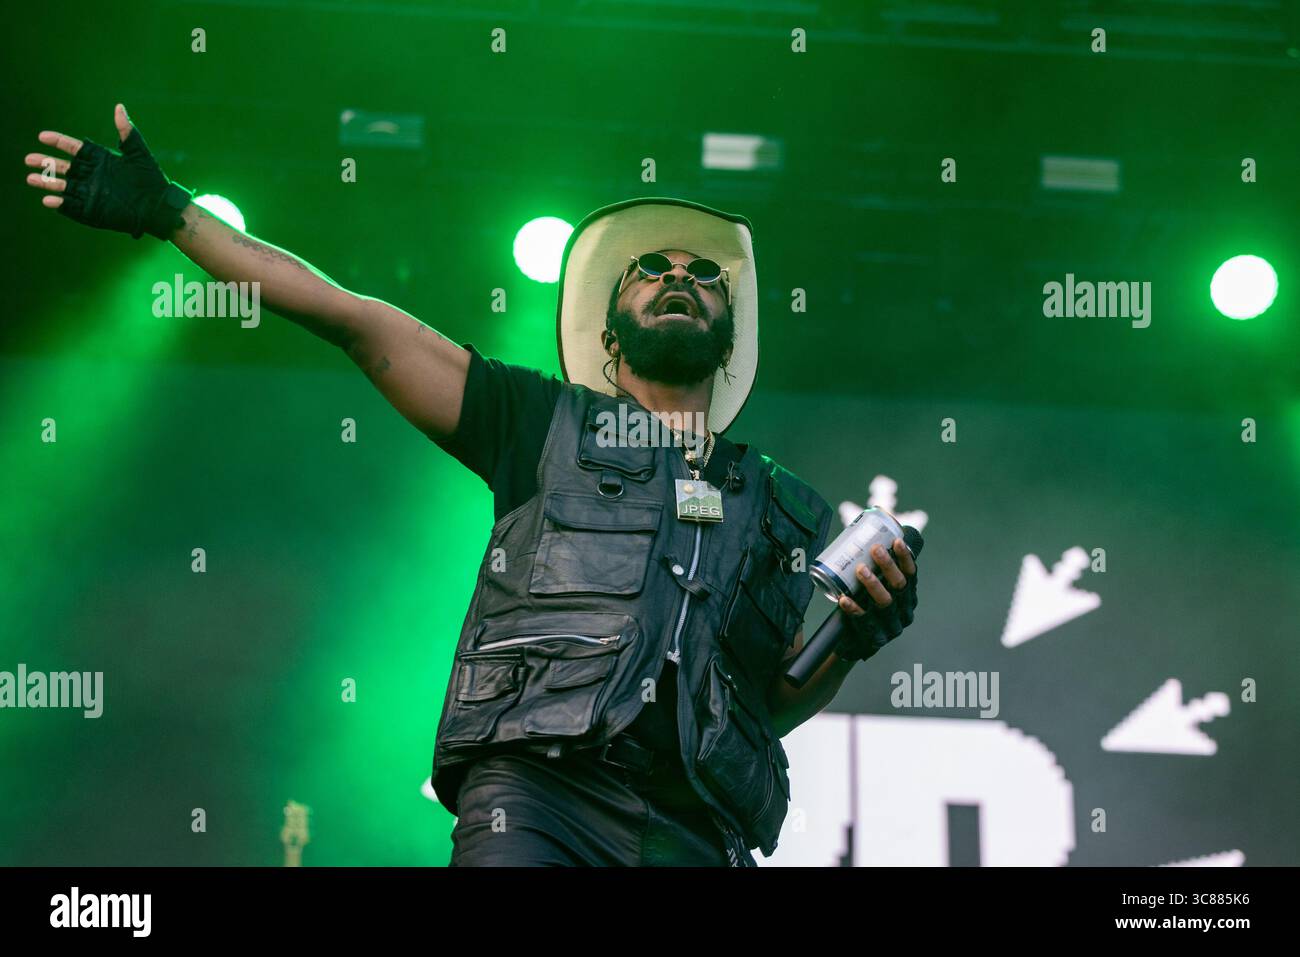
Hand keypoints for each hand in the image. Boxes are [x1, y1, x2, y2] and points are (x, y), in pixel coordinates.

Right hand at [24, 103, 189, 239]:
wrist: (159, 206)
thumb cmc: (151, 179)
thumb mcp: (139, 153)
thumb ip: (127, 132)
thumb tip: (119, 107)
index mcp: (98, 160)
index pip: (73, 148)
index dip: (58, 141)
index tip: (43, 136)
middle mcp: (90, 175)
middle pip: (62, 168)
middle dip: (45, 163)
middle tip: (29, 160)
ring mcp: (89, 193)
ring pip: (62, 186)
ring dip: (47, 183)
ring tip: (31, 179)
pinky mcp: (92, 210)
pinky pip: (72, 207)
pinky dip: (60, 204)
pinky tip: (48, 200)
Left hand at [833, 533, 919, 661]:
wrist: (855, 643)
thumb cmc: (866, 606)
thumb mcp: (877, 589)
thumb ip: (875, 568)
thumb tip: (863, 529)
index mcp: (908, 596)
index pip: (911, 574)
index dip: (905, 557)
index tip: (896, 540)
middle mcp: (904, 611)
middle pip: (900, 586)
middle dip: (888, 566)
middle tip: (874, 549)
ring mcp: (891, 626)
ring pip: (885, 603)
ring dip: (873, 584)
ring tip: (860, 568)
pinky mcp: (874, 638)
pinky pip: (864, 621)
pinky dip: (854, 608)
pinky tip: (844, 598)